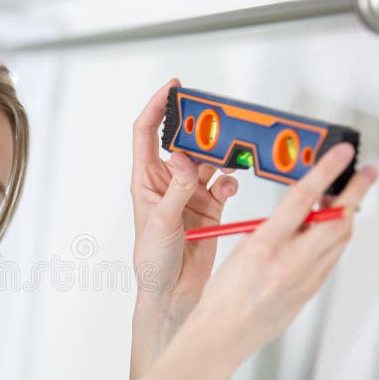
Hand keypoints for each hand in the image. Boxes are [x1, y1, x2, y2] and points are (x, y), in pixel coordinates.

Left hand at [131, 78, 238, 319]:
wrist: (172, 292)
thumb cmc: (152, 260)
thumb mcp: (161, 222)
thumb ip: (176, 189)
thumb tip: (181, 156)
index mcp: (146, 180)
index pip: (147, 133)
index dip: (157, 107)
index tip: (174, 87)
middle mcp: (168, 182)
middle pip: (184, 141)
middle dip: (200, 127)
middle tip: (218, 116)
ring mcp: (190, 194)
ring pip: (209, 160)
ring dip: (221, 153)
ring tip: (232, 148)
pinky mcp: (211, 207)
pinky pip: (224, 182)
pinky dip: (231, 179)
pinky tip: (231, 184)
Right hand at [191, 142, 377, 363]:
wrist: (222, 335)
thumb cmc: (221, 297)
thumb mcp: (240, 250)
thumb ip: (269, 230)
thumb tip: (294, 213)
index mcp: (265, 247)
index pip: (303, 199)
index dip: (325, 171)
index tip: (342, 155)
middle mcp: (290, 263)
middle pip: (337, 219)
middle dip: (355, 192)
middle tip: (363, 174)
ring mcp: (305, 280)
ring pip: (340, 239)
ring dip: (346, 214)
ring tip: (342, 199)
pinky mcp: (310, 292)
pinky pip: (332, 258)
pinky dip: (335, 239)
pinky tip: (328, 232)